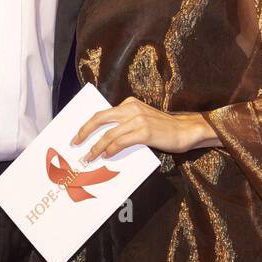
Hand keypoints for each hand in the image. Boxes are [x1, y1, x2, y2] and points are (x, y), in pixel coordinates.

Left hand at [71, 96, 219, 160]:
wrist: (186, 130)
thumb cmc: (163, 129)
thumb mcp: (142, 120)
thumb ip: (125, 124)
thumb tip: (105, 141)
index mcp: (129, 104)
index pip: (103, 113)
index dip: (88, 125)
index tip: (78, 135)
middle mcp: (132, 108)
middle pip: (100, 118)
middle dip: (84, 132)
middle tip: (75, 143)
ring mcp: (138, 119)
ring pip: (109, 134)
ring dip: (96, 147)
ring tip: (89, 157)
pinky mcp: (144, 131)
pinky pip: (121, 142)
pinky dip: (111, 149)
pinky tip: (106, 156)